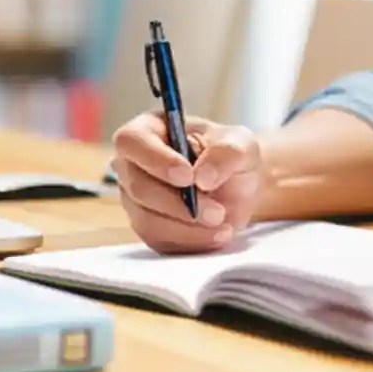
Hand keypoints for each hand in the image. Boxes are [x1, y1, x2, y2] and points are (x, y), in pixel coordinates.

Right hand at [111, 112, 263, 253]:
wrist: (239, 186)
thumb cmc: (230, 155)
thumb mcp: (241, 143)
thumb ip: (227, 152)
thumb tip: (202, 176)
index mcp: (147, 130)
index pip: (131, 142)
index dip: (155, 159)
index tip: (188, 176)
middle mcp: (132, 165)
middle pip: (138, 187)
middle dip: (179, 203)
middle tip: (217, 211)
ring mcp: (135, 199)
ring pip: (147, 219)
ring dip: (188, 226)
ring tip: (223, 223)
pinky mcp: (148, 228)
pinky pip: (160, 240)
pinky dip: (191, 241)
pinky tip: (217, 235)